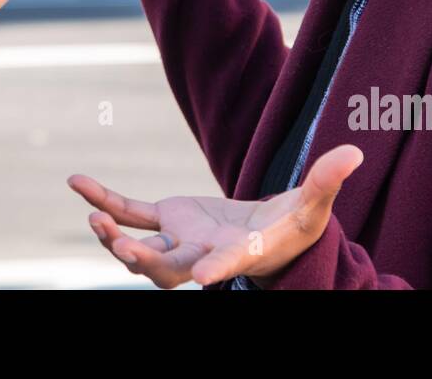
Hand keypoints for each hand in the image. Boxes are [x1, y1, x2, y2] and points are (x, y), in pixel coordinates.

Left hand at [68, 144, 363, 288]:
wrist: (268, 235)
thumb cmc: (296, 227)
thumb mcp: (313, 207)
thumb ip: (326, 181)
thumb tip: (354, 152)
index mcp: (240, 255)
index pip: (227, 267)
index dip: (215, 271)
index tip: (201, 280)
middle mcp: (203, 256)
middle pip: (170, 269)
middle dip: (147, 263)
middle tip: (123, 253)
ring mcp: (180, 239)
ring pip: (141, 246)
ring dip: (114, 237)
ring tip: (92, 220)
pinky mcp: (166, 218)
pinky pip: (129, 212)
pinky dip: (104, 201)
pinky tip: (76, 183)